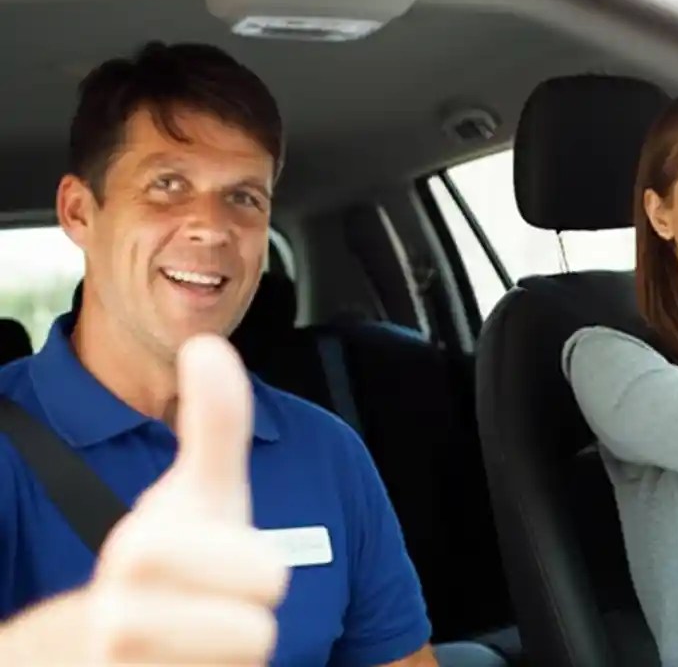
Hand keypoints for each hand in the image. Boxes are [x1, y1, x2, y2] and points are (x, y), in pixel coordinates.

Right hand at [0, 335, 288, 664]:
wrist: (107, 633)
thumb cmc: (173, 553)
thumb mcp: (200, 490)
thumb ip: (215, 424)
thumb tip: (209, 345)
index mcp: (140, 554)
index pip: (268, 581)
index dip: (258, 570)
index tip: (220, 559)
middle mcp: (115, 625)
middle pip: (258, 637)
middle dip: (245, 616)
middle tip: (213, 601)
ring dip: (229, 657)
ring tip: (199, 634)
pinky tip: (188, 665)